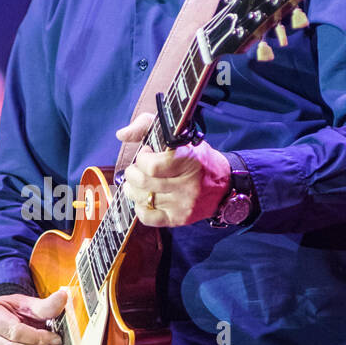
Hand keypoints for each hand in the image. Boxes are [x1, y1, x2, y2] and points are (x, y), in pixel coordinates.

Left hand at [115, 113, 230, 226]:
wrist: (224, 184)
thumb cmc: (197, 157)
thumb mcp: (178, 133)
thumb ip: (146, 125)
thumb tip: (121, 134)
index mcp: (189, 160)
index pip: (151, 166)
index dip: (142, 159)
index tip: (147, 153)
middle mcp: (187, 184)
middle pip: (143, 183)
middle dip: (132, 173)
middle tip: (137, 169)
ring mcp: (183, 204)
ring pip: (142, 199)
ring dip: (133, 189)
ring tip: (140, 183)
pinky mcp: (180, 218)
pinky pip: (147, 218)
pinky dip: (140, 208)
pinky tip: (146, 199)